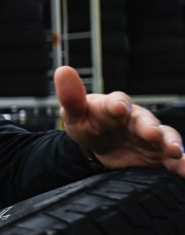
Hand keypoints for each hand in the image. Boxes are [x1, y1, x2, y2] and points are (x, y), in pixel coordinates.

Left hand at [54, 66, 184, 176]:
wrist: (98, 144)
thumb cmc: (87, 122)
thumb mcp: (74, 113)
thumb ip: (71, 97)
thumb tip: (62, 70)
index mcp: (115, 106)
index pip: (118, 101)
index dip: (118, 104)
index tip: (118, 107)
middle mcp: (137, 118)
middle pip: (146, 120)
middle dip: (150, 127)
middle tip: (152, 134)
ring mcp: (150, 136)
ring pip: (165, 137)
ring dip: (172, 143)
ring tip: (175, 152)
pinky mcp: (157, 153)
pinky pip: (172, 159)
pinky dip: (181, 163)